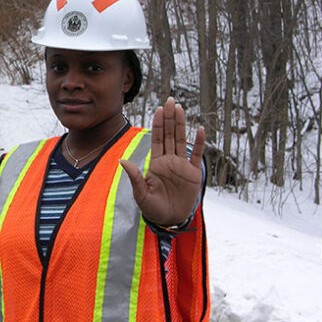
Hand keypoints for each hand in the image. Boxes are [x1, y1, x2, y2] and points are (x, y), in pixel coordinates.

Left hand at [120, 97, 204, 226]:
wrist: (170, 220)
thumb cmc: (153, 209)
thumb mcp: (141, 193)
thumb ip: (134, 177)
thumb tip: (122, 160)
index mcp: (156, 163)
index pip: (156, 139)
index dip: (158, 124)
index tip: (159, 110)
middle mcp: (169, 161)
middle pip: (169, 135)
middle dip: (169, 118)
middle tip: (170, 101)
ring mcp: (182, 166)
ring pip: (181, 140)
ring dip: (181, 125)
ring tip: (180, 109)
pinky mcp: (193, 174)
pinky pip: (197, 155)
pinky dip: (198, 143)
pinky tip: (199, 129)